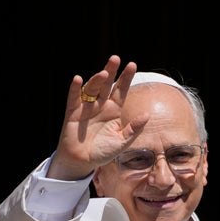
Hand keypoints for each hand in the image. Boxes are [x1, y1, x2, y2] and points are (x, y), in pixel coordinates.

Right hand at [46, 55, 144, 180]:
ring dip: (96, 79)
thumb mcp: (122, 142)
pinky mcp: (73, 113)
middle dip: (111, 71)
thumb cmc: (103, 152)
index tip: (132, 64)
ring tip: (104, 73)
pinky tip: (77, 79)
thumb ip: (133, 129)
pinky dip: (74, 89)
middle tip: (115, 58)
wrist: (82, 162)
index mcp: (114, 110)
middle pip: (106, 84)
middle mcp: (101, 105)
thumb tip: (147, 115)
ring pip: (91, 88)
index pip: (121, 90)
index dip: (126, 78)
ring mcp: (86, 107)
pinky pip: (73, 98)